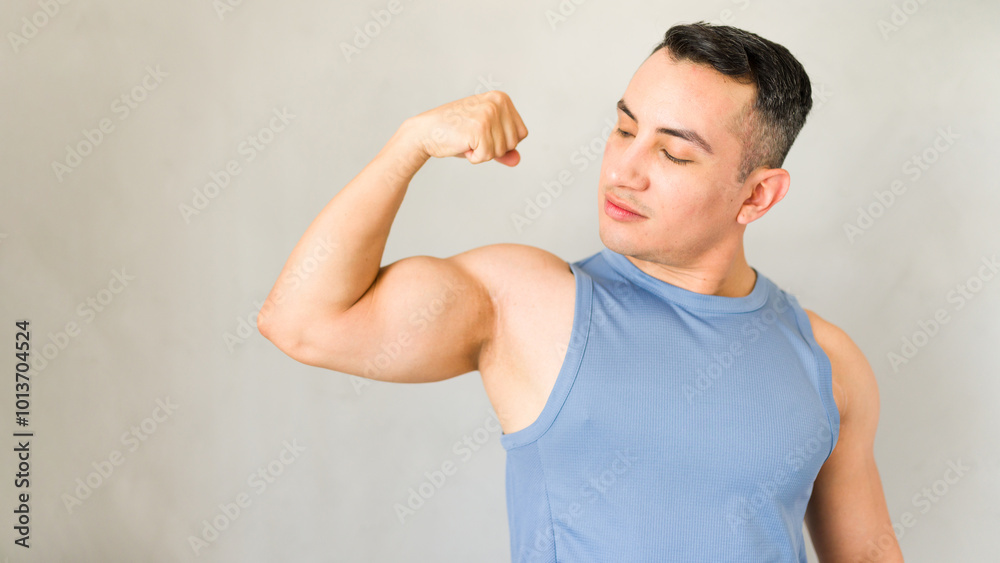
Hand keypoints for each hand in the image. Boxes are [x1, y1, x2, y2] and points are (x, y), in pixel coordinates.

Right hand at [404, 90, 528, 165]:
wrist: (426, 131)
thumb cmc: (455, 132)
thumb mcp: (484, 137)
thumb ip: (504, 148)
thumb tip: (517, 160)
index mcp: (501, 99)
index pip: (521, 133)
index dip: (503, 142)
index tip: (483, 133)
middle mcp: (497, 103)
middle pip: (513, 143)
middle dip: (494, 149)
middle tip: (473, 137)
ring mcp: (488, 114)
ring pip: (501, 151)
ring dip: (483, 153)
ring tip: (467, 139)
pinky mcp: (479, 128)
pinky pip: (486, 156)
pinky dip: (474, 157)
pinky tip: (463, 144)